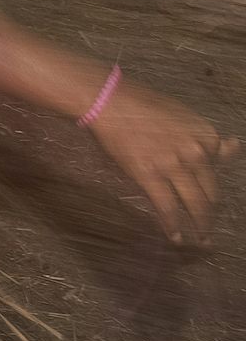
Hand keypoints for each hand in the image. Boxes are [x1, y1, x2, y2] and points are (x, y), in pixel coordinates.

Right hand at [89, 81, 235, 245]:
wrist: (108, 101)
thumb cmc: (142, 105)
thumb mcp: (183, 116)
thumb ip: (207, 138)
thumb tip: (234, 147)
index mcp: (206, 136)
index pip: (217, 171)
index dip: (211, 187)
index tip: (206, 199)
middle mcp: (196, 153)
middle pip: (210, 193)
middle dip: (210, 213)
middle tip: (208, 226)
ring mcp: (173, 166)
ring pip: (195, 205)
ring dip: (200, 226)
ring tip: (201, 239)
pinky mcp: (149, 176)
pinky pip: (167, 208)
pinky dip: (173, 226)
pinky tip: (176, 237)